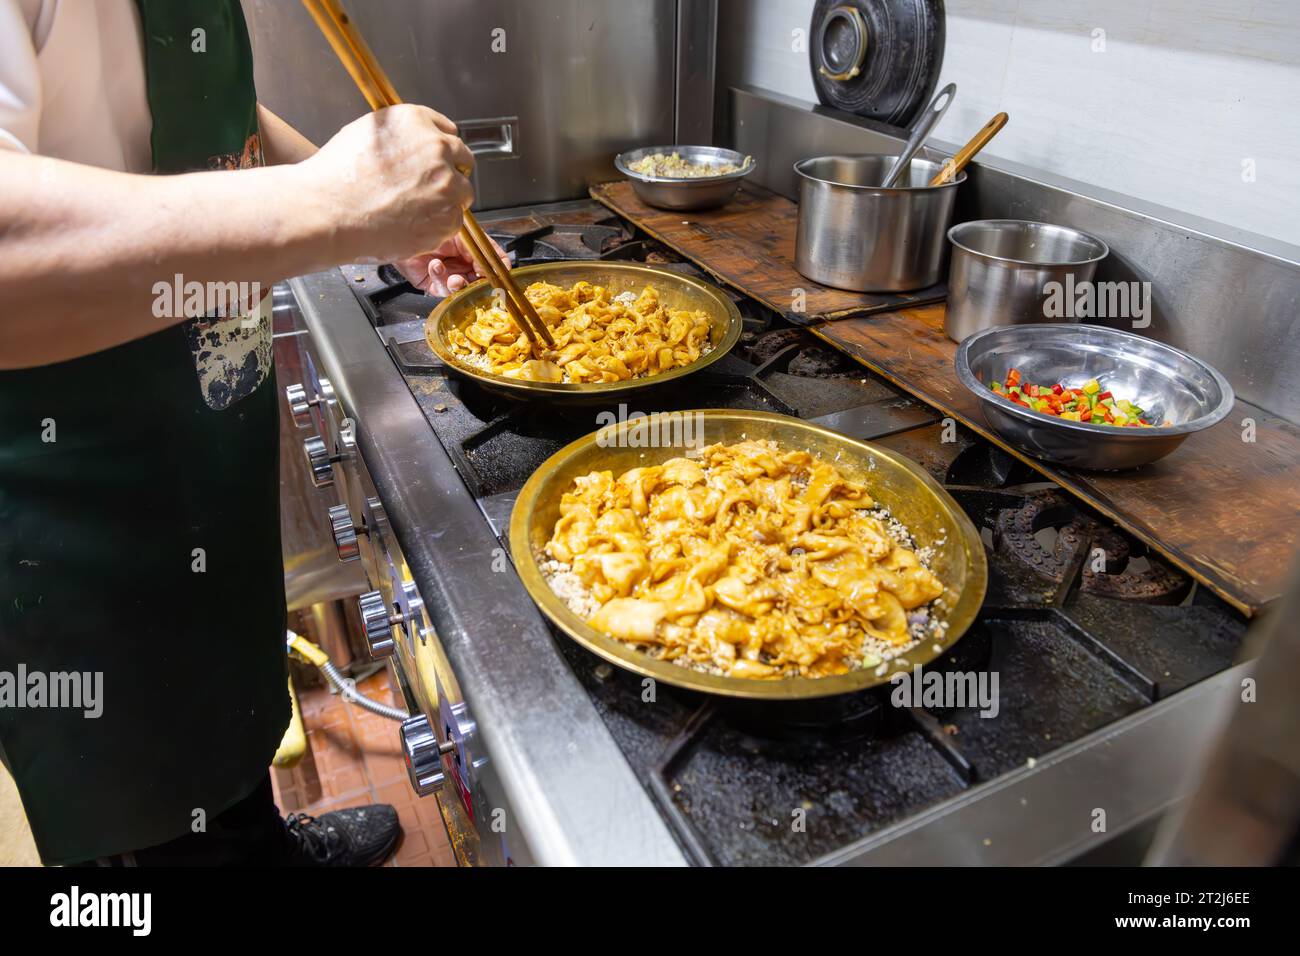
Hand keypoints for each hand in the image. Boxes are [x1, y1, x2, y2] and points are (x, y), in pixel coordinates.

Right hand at [300, 104, 474, 262]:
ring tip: (413, 210)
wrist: (328, 212)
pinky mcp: (448, 217)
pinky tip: (411, 225)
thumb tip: (414, 141)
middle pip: (463, 159)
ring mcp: (446, 183)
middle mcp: (437, 148)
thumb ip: (401, 135)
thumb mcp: (365, 133)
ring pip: (462, 193)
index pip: (448, 132)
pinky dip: (438, 226)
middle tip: (428, 188)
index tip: (434, 161)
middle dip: (450, 172)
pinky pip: (454, 222)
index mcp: (416, 121)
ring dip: (446, 201)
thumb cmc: (336, 177)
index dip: (440, 150)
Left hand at [394, 232, 510, 296]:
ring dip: (459, 285)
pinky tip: (435, 265)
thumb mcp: (461, 230)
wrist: (400, 225)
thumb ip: (480, 247)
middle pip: (480, 281)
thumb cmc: (428, 220)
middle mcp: (462, 263)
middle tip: (476, 283)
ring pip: (462, 289)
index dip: (498, 271)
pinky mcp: (433, 283)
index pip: (494, 263)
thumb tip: (494, 266)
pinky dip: (440, 277)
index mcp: (473, 249)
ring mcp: (448, 274)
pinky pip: (441, 288)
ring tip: (454, 278)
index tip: (498, 276)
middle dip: (478, 284)